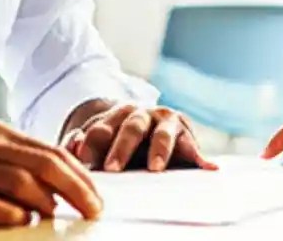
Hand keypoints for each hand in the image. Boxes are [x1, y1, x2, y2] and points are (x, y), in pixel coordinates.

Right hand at [0, 119, 101, 225]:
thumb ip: (16, 161)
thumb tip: (58, 185)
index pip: (50, 151)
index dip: (79, 174)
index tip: (97, 195)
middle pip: (44, 164)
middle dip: (76, 188)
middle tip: (94, 209)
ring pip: (21, 182)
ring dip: (46, 202)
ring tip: (56, 216)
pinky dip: (10, 213)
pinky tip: (21, 220)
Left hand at [60, 102, 218, 172]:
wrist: (148, 127)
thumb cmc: (119, 140)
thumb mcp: (99, 140)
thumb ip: (81, 144)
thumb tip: (74, 146)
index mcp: (115, 115)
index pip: (101, 129)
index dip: (92, 145)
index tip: (86, 163)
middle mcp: (141, 114)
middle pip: (130, 129)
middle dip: (121, 148)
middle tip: (113, 168)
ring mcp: (165, 122)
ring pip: (162, 134)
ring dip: (158, 150)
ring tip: (154, 168)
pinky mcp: (186, 134)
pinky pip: (193, 147)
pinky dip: (201, 157)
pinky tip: (207, 167)